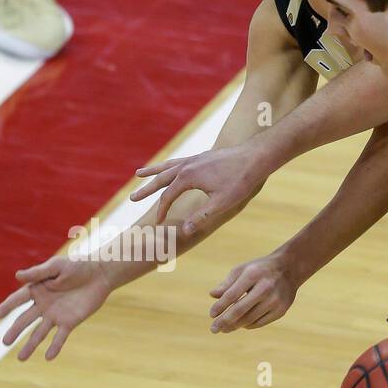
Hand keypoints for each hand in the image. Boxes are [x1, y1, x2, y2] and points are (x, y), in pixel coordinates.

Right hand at [0, 254, 113, 360]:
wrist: (100, 275)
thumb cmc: (77, 266)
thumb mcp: (56, 267)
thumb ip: (38, 273)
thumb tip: (17, 276)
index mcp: (37, 290)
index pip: (17, 300)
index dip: (7, 307)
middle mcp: (43, 305)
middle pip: (25, 320)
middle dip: (15, 331)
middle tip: (4, 343)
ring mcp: (56, 315)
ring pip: (39, 332)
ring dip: (30, 345)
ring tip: (21, 359)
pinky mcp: (70, 322)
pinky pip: (60, 337)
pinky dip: (55, 347)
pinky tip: (48, 357)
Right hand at [131, 145, 265, 233]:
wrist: (255, 157)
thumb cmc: (240, 181)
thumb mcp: (221, 203)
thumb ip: (201, 217)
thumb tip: (184, 230)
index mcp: (187, 177)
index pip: (167, 197)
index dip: (161, 211)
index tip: (158, 223)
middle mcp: (186, 165)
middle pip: (161, 179)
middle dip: (146, 190)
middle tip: (132, 198)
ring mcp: (194, 159)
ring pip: (168, 166)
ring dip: (153, 172)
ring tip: (138, 174)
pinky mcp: (202, 156)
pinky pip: (179, 162)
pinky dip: (169, 166)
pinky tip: (170, 169)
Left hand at [208, 252, 298, 332]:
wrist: (289, 269)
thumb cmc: (260, 270)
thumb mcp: (242, 270)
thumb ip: (227, 283)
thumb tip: (212, 295)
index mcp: (253, 275)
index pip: (232, 295)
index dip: (220, 306)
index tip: (211, 315)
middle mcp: (265, 288)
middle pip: (240, 310)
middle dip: (224, 321)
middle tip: (214, 329)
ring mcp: (275, 301)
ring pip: (250, 319)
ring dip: (235, 325)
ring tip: (224, 329)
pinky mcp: (281, 310)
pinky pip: (260, 323)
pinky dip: (248, 325)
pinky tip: (240, 325)